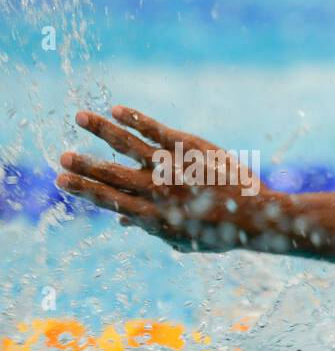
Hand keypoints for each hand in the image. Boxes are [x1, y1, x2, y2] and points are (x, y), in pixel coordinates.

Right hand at [57, 105, 279, 251]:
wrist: (256, 217)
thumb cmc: (219, 232)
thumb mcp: (183, 240)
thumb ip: (151, 230)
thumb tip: (120, 222)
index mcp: (153, 217)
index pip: (109, 200)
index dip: (84, 189)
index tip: (61, 179)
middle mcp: (158, 192)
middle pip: (113, 175)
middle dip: (85, 165)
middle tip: (61, 156)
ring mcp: (173, 169)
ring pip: (128, 146)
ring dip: (101, 131)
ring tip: (80, 117)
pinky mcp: (190, 149)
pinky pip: (156, 130)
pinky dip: (135, 119)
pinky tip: (115, 110)